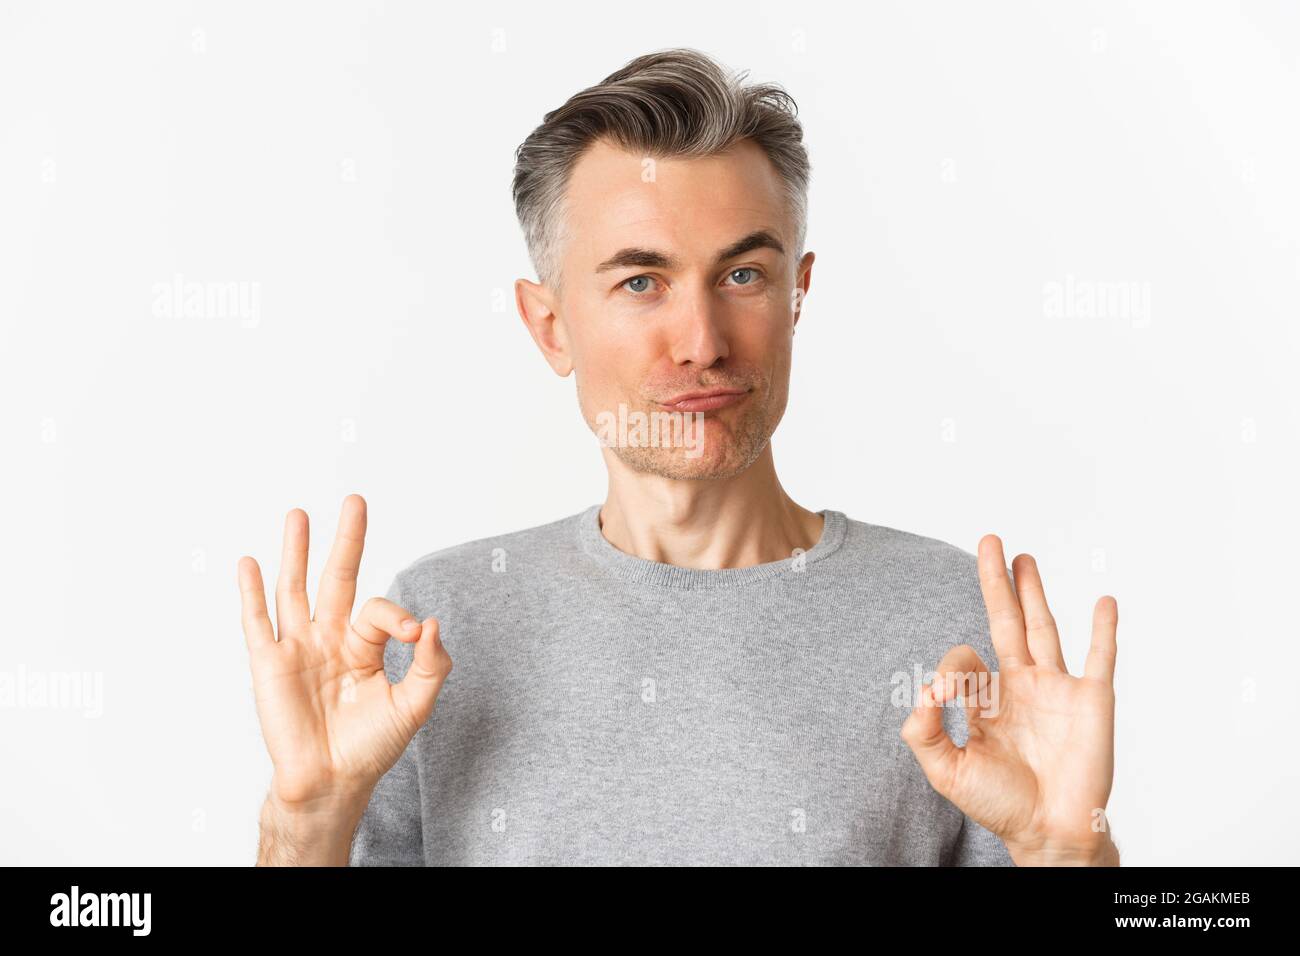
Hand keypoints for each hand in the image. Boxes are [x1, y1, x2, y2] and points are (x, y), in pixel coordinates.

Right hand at [238, 494, 451, 811]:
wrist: (331, 783)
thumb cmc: (370, 748)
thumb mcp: (413, 706)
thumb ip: (431, 665)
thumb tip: (434, 623)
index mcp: (363, 646)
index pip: (380, 611)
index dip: (400, 615)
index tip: (416, 633)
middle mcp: (329, 639)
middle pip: (337, 578)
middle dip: (346, 540)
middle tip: (355, 500)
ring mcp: (298, 648)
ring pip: (295, 589)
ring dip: (296, 552)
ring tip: (299, 514)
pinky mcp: (269, 665)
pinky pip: (258, 622)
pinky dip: (252, 593)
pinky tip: (249, 563)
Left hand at [900, 535, 1118, 865]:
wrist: (1048, 831)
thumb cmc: (1001, 805)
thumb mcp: (946, 771)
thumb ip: (922, 733)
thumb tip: (922, 692)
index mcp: (986, 700)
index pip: (963, 660)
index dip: (950, 671)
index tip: (943, 697)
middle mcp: (1020, 686)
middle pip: (1006, 621)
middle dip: (996, 582)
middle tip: (989, 542)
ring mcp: (1056, 689)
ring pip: (1043, 627)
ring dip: (1035, 591)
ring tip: (1023, 557)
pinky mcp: (1091, 700)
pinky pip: (1099, 657)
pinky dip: (1104, 628)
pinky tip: (1105, 601)